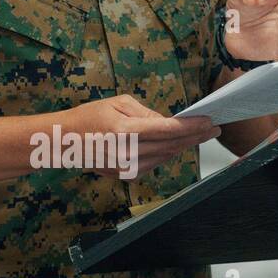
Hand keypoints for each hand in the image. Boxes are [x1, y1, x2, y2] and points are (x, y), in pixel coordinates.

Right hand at [61, 95, 219, 179]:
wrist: (64, 143)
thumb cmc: (88, 117)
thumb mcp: (117, 103)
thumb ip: (146, 112)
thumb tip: (168, 122)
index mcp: (125, 131)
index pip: (169, 129)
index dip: (192, 126)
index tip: (209, 120)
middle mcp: (128, 152)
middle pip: (172, 144)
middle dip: (196, 136)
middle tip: (214, 128)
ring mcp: (127, 167)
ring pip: (166, 156)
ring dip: (185, 145)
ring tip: (201, 135)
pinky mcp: (126, 174)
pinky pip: (155, 163)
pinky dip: (169, 153)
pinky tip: (179, 144)